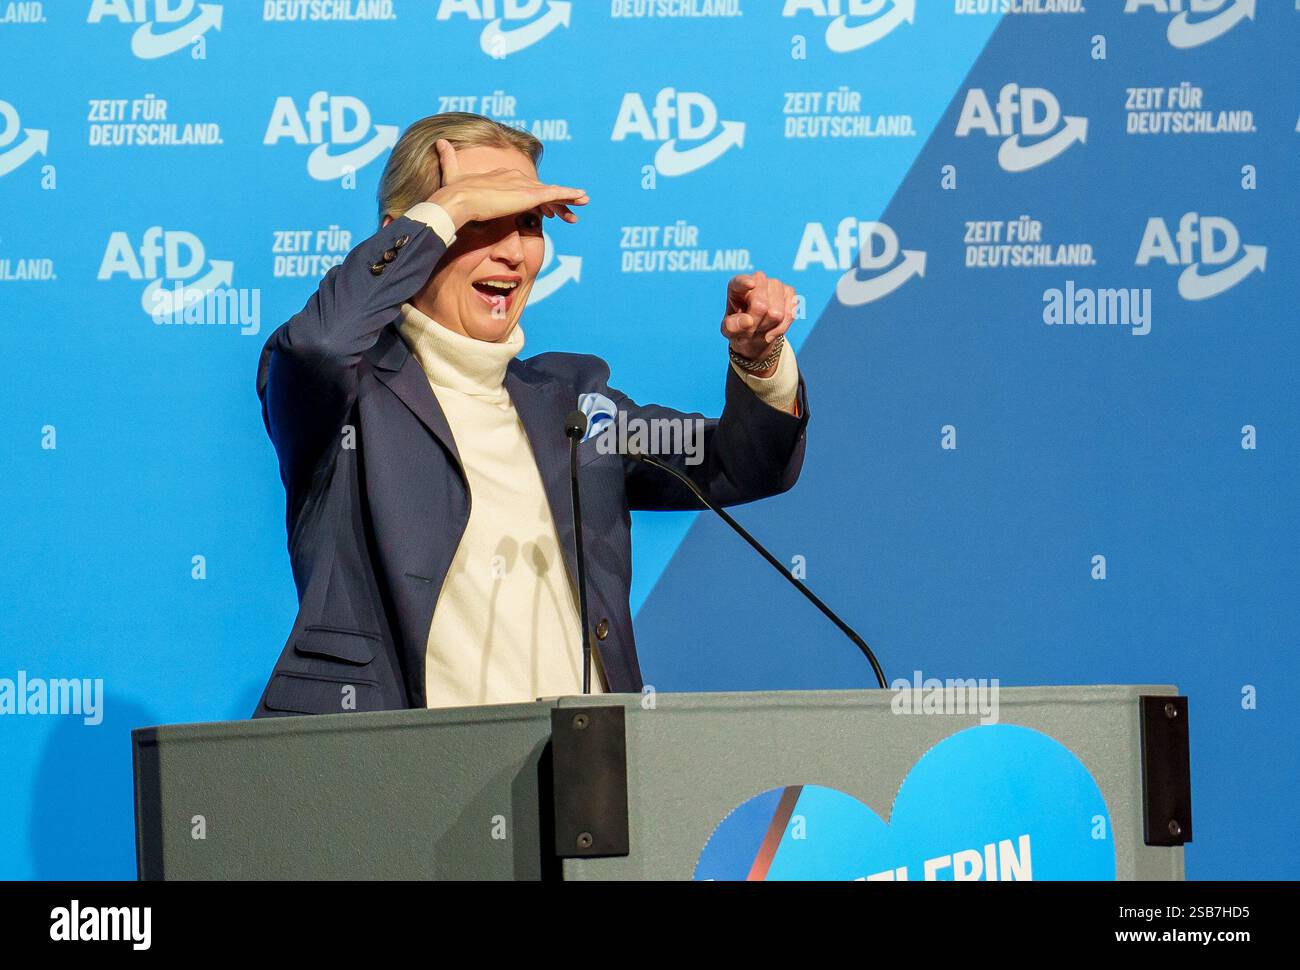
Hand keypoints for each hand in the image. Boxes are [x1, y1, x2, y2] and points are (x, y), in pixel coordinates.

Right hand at [428, 138, 588, 229]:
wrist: (458, 200)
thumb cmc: (453, 194)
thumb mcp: (452, 175)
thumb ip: (449, 159)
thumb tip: (439, 142)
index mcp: (500, 176)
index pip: (522, 186)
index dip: (532, 197)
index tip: (542, 210)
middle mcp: (514, 177)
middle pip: (539, 190)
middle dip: (553, 201)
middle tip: (564, 214)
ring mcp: (523, 185)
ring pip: (551, 192)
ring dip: (567, 198)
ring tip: (582, 203)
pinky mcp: (530, 194)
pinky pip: (556, 193)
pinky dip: (570, 194)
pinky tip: (582, 198)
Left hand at [721, 271, 796, 372]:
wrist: (756, 332)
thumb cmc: (740, 328)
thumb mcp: (729, 331)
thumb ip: (732, 326)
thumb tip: (748, 320)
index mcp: (736, 286)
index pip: (740, 282)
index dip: (745, 283)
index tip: (750, 284)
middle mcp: (757, 279)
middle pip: (760, 306)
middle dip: (756, 324)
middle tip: (750, 329)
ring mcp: (775, 284)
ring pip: (776, 314)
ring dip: (768, 327)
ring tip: (761, 327)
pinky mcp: (790, 292)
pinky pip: (789, 315)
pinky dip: (781, 328)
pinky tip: (773, 328)